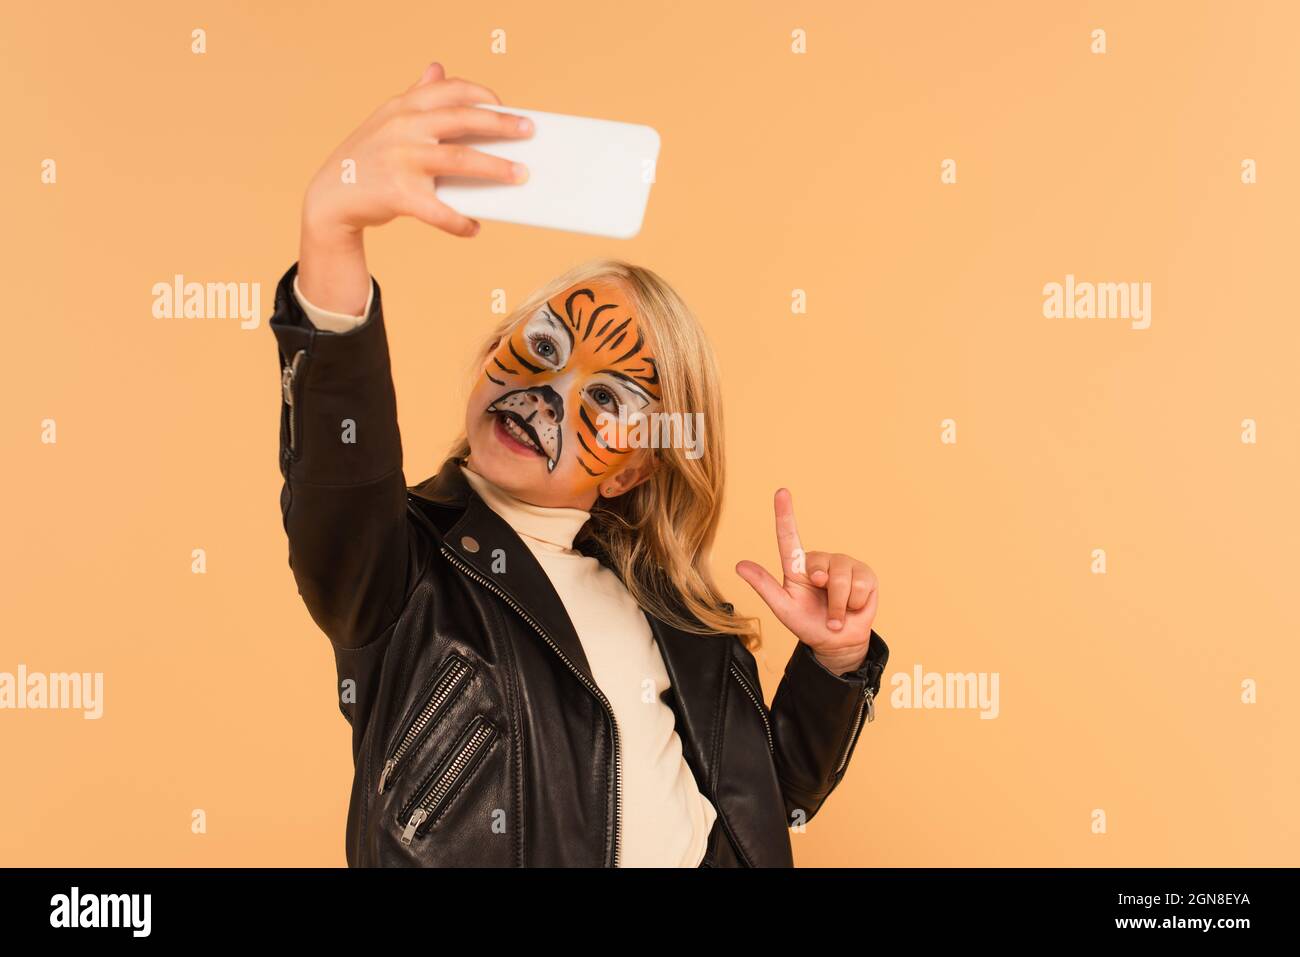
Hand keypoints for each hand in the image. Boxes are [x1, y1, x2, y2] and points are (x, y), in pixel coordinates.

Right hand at [298, 61, 533, 311]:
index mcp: (403, 107)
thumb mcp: (387, 120)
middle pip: (463, 119)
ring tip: (520, 176)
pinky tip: (474, 228)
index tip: (504, 105)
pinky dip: (460, 222)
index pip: (450, 89)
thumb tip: (438, 69)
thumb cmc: (367, 157)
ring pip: (460, 160)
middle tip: (529, 132)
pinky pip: (440, 210)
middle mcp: (403, 128)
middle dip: (501, 125)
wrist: (330, 198)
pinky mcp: (398, 195)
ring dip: (496, 168)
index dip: (482, 94)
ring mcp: (400, 160)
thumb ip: (415, 97)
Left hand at [735, 489, 878, 673]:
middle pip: (824, 569)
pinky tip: (853, 607)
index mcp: (798, 566)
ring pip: (843, 580)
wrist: (838, 642)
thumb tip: (739, 565)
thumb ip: (764, 586)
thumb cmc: (808, 623)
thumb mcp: (783, 608)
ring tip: (838, 613)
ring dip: (840, 605)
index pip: (789, 536)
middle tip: (825, 610)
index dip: (785, 513)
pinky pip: (861, 586)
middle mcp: (821, 560)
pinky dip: (856, 604)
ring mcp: (844, 564)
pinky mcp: (865, 573)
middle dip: (827, 595)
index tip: (781, 492)